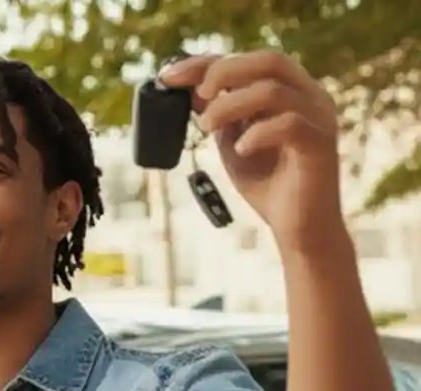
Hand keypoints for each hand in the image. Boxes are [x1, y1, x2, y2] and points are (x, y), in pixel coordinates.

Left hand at [160, 51, 345, 252]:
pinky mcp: (320, 145)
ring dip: (230, 105)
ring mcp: (319, 119)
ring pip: (273, 90)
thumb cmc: (268, 184)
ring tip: (207, 127)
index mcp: (291, 91)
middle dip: (224, 72)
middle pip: (270, 60)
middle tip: (197, 96)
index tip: (170, 76)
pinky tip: (240, 150)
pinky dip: (256, 134)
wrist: (299, 230)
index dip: (209, 63)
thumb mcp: (233, 142)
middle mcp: (310, 97)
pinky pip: (289, 124)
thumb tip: (187, 90)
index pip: (251, 61)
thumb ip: (219, 115)